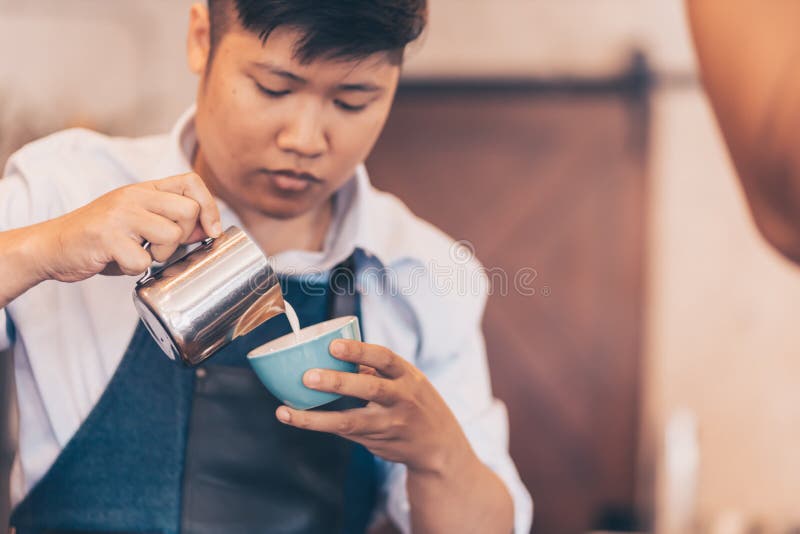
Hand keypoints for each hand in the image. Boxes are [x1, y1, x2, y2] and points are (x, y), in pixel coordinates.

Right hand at [34, 172, 220, 282]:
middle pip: (189, 210)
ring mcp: (120, 215)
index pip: (192, 181)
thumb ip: (171, 221)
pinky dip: (134, 269)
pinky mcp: (107, 237)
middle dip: (184, 236)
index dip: (210, 206)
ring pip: (172, 235)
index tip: (212, 231)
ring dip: (161, 255)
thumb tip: (209, 229)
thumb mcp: (138, 219)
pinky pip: (144, 261)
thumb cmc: (101, 236)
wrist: (52, 245)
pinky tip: (119, 261)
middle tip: (161, 246)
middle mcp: (134, 196)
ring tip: (139, 253)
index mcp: (145, 189)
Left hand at [275, 339, 474, 476]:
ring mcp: (389, 424)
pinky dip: (318, 424)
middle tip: (307, 376)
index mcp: (407, 375)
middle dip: (338, 383)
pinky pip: (343, 432)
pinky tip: (293, 417)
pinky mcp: (375, 443)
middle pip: (370, 390)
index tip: (333, 345)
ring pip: (351, 421)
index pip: (384, 358)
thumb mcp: (405, 379)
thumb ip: (375, 368)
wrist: (438, 445)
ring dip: (317, 418)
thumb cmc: (414, 401)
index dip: (359, 351)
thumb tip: (332, 350)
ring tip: (286, 411)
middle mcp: (401, 399)